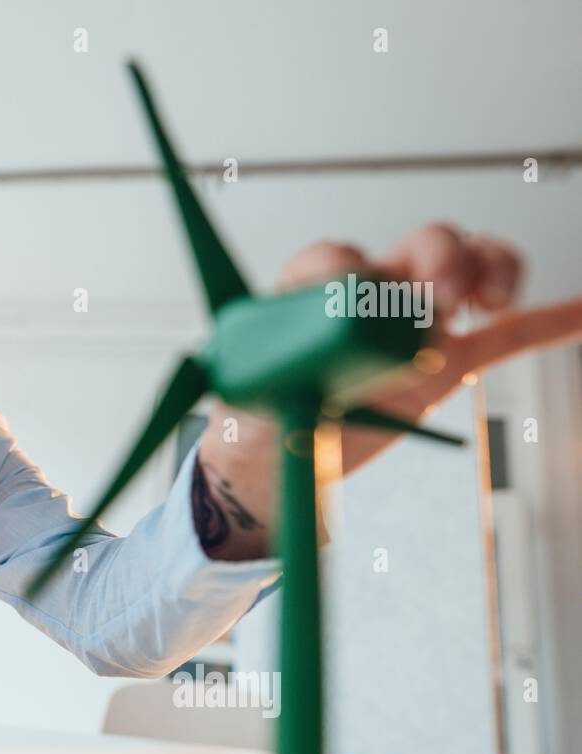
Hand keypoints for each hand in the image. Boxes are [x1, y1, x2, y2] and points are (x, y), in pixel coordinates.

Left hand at [196, 222, 581, 559]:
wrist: (274, 459)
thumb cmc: (254, 419)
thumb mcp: (249, 408)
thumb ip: (270, 400)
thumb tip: (290, 412)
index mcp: (309, 298)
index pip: (333, 259)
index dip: (346, 266)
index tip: (354, 286)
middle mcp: (367, 298)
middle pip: (418, 249)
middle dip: (438, 258)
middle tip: (440, 296)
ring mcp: (412, 325)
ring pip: (466, 269)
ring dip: (487, 271)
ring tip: (486, 305)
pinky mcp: (446, 362)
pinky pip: (504, 336)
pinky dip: (546, 322)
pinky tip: (577, 313)